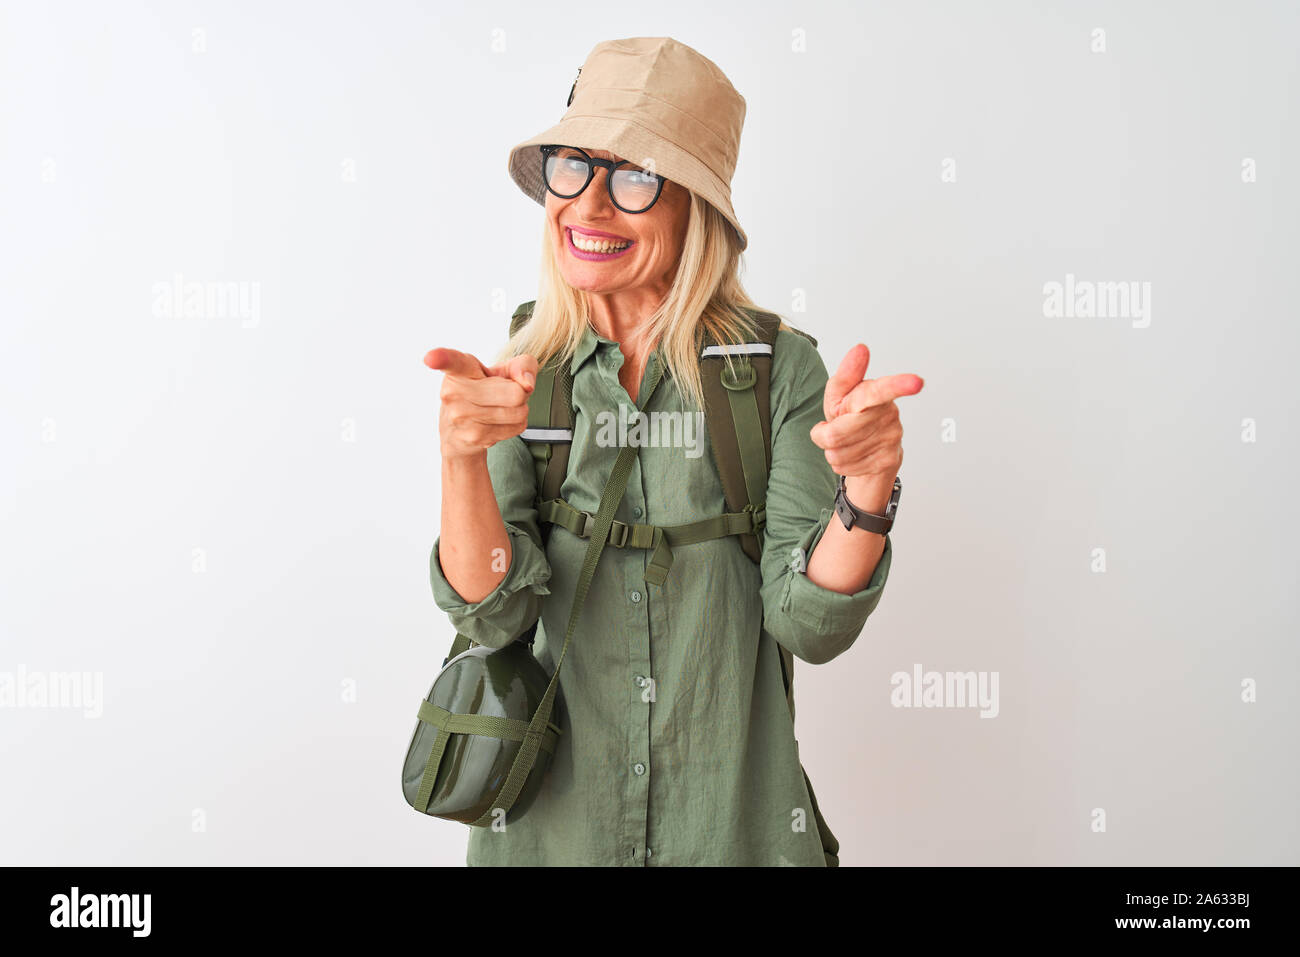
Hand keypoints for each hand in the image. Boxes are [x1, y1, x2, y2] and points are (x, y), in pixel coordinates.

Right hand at [423, 347, 538, 460]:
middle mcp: (454, 392)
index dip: (441, 358)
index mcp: (459, 370)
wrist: (460, 433)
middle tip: (503, 393)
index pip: (452, 361)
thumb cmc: (484, 392)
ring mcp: (461, 417)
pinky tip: (497, 422)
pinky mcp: (473, 437)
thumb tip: (526, 383)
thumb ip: (522, 366)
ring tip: (500, 408)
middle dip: (521, 393)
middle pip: (515, 393)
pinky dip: (515, 425)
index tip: (431, 358)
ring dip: (520, 410)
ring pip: (518, 412)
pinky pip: (516, 428)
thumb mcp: (502, 371)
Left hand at [809, 343, 923, 498]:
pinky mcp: (889, 459)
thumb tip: (860, 349)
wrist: (866, 453)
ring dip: (832, 450)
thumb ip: (845, 377)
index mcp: (874, 394)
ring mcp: (891, 438)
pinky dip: (842, 463)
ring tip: (845, 443)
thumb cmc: (850, 418)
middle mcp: (888, 414)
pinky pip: (846, 466)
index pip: (882, 390)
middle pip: (836, 434)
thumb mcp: (839, 396)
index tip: (916, 382)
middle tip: (832, 428)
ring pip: (837, 452)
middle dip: (824, 435)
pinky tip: (853, 455)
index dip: (898, 385)